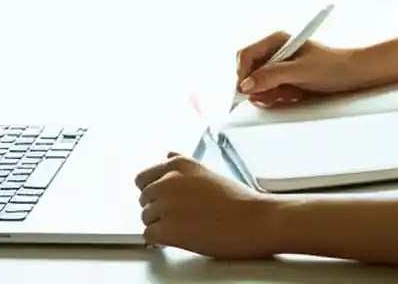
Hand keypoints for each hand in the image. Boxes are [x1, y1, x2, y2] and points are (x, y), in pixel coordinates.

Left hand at [135, 152, 277, 258]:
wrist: (254, 220)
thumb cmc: (239, 200)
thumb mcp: (207, 172)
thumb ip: (182, 167)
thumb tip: (167, 155)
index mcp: (179, 165)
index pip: (143, 178)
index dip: (153, 191)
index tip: (163, 199)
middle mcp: (168, 181)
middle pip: (143, 199)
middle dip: (157, 208)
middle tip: (180, 215)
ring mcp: (165, 205)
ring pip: (145, 218)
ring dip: (160, 224)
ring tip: (186, 226)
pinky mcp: (167, 230)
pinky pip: (149, 236)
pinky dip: (161, 240)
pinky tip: (179, 237)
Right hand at [235, 31, 371, 107]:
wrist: (353, 76)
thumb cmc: (332, 66)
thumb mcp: (300, 71)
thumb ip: (272, 76)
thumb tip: (247, 85)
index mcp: (276, 41)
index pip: (246, 55)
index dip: (242, 74)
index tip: (244, 91)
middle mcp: (274, 52)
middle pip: (248, 72)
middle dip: (257, 86)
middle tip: (270, 95)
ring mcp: (279, 68)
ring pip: (258, 85)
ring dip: (268, 94)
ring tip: (289, 93)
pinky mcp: (284, 81)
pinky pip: (269, 93)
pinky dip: (276, 98)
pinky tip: (292, 96)